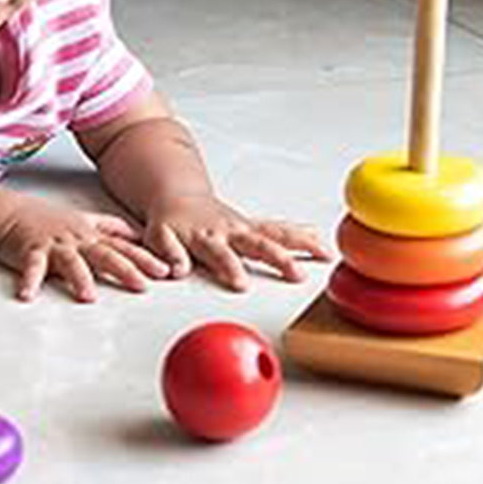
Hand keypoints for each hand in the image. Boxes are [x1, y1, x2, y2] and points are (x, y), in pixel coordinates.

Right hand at [0, 198, 169, 301]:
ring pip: (71, 262)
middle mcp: (78, 240)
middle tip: (142, 286)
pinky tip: (27, 295)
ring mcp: (55, 245)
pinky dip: (29, 280)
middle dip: (125, 270)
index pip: (124, 248)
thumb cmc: (50, 221)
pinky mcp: (30, 251)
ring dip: (80, 279)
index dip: (145, 259)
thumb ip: (112, 229)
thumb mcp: (86, 221)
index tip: (165, 271)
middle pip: (105, 255)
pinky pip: (31, 267)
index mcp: (92, 236)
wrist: (12, 213)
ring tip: (88, 297)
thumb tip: (138, 234)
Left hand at [144, 193, 331, 291]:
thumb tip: (175, 269)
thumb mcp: (158, 236)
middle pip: (259, 244)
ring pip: (277, 234)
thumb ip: (167, 251)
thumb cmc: (171, 222)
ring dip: (301, 244)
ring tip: (324, 255)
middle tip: (296, 274)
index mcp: (207, 236)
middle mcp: (231, 230)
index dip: (230, 268)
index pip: (221, 254)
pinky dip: (302, 235)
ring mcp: (246, 228)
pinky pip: (282, 229)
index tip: (241, 284)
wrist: (178, 199)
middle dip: (278, 259)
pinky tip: (322, 243)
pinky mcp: (255, 227)